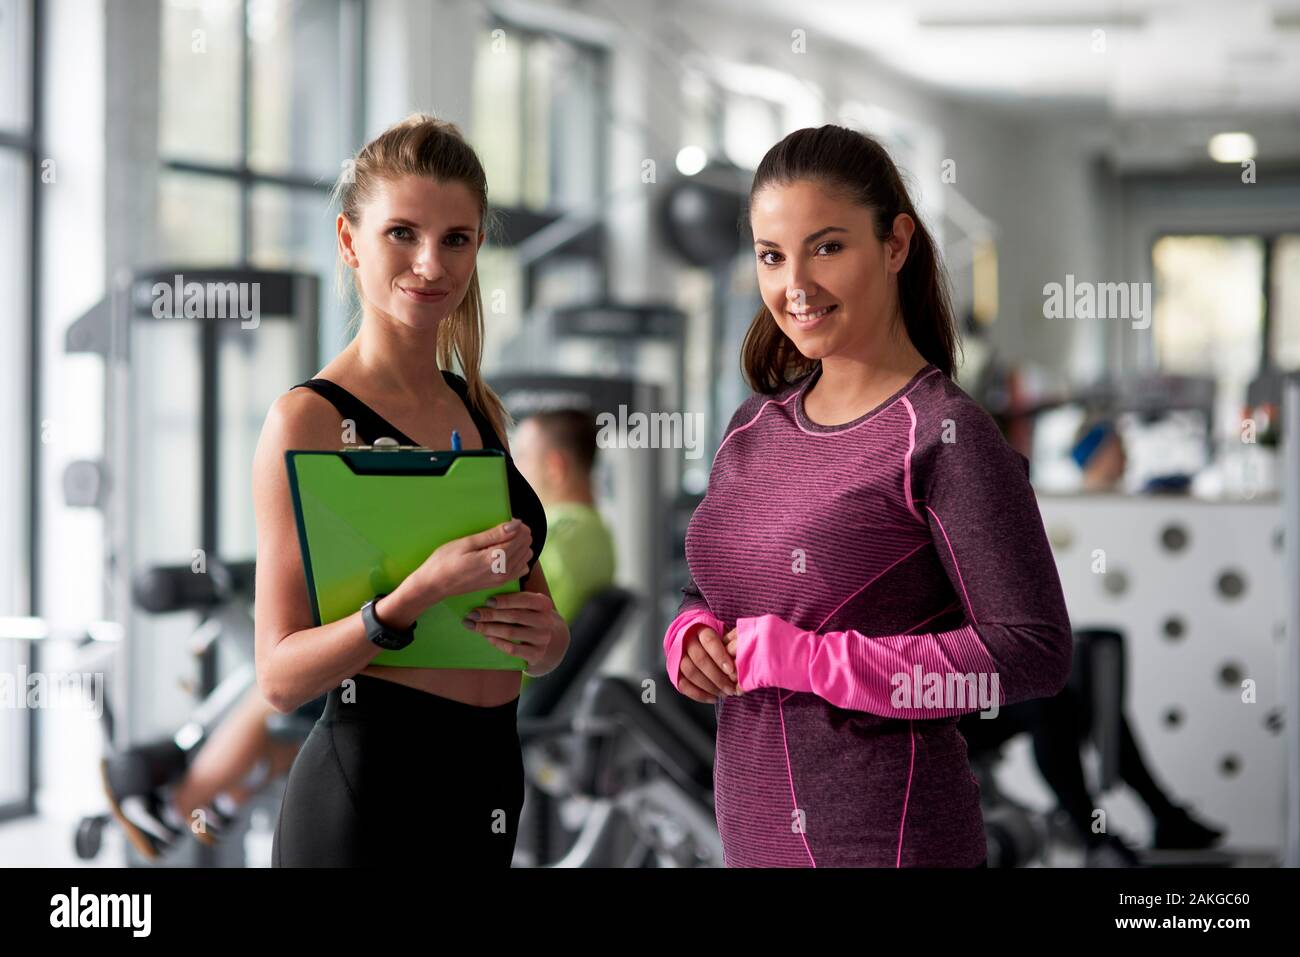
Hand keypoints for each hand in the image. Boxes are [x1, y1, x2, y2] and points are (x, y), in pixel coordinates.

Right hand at [413, 520, 531, 606]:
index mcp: (494, 559)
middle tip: (505, 528)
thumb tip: (515, 525)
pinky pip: (521, 569)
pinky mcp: (500, 584)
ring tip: (504, 539)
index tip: (510, 519)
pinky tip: (506, 553)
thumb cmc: (445, 561)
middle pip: (526, 547)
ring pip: (526, 558)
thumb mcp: (466, 543)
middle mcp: (503, 571)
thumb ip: (493, 535)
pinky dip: (518, 559)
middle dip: (520, 534)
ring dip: (520, 546)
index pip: (520, 538)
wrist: (435, 585)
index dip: (519, 526)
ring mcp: (502, 579)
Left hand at [462, 590, 568, 675]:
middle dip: (490, 615)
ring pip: (511, 633)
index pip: (524, 600)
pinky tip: (486, 637)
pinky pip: (513, 649)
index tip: (487, 601)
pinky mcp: (536, 654)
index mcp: (543, 604)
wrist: (546, 640)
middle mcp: (545, 621)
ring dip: (489, 629)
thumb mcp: (527, 606)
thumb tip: (483, 595)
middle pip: (514, 616)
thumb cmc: (529, 617)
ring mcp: (542, 639)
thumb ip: (512, 600)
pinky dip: (497, 642)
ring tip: (473, 626)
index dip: (505, 600)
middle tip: (472, 614)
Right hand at [676, 624, 740, 703]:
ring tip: (723, 693)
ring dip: (709, 686)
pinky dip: (699, 694)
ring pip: (690, 672)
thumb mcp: (724, 635)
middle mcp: (685, 640)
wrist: (692, 639)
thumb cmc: (714, 640)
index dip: (720, 655)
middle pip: (699, 659)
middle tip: (730, 688)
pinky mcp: (674, 671)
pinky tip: (712, 697)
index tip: (731, 670)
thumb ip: (731, 642)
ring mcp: (677, 656)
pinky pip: (683, 685)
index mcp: (699, 628)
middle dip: (717, 676)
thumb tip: (740, 653)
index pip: (709, 640)